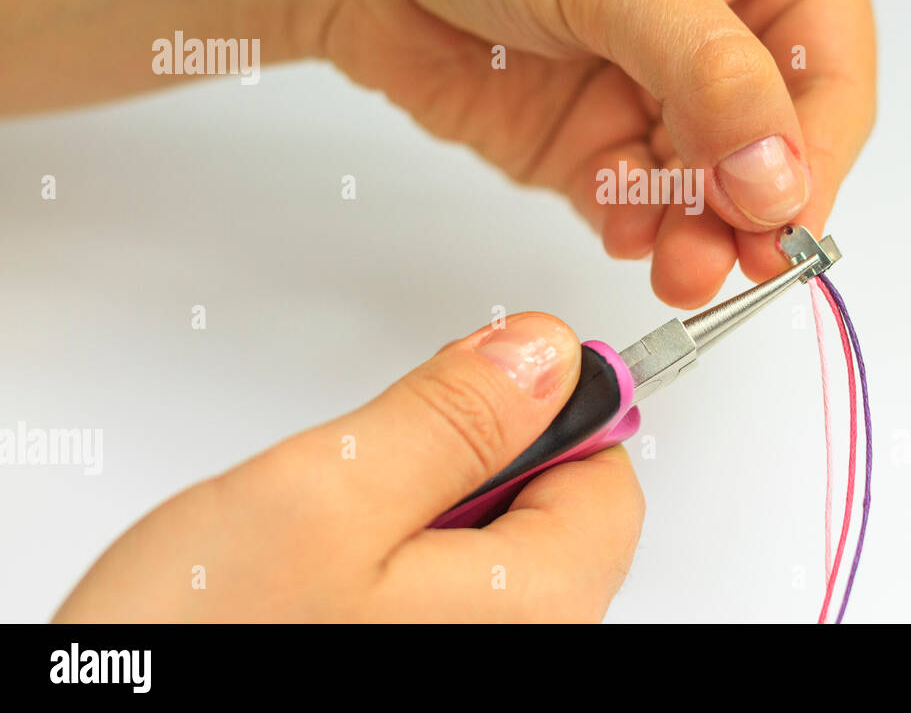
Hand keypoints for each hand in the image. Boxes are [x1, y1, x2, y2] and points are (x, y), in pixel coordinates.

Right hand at [54, 313, 642, 621]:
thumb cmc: (204, 646)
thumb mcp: (326, 496)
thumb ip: (452, 417)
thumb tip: (542, 353)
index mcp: (535, 609)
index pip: (609, 474)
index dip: (552, 406)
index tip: (484, 378)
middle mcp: (521, 646)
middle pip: (552, 511)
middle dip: (469, 461)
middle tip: (374, 467)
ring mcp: (467, 653)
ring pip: (484, 545)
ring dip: (419, 507)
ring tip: (329, 533)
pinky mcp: (412, 654)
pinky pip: (437, 586)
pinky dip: (390, 555)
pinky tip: (319, 573)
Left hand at [323, 0, 876, 306]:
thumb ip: (715, 80)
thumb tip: (780, 178)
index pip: (833, 82)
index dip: (813, 158)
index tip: (784, 218)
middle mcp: (729, 29)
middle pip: (776, 152)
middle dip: (753, 211)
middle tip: (733, 262)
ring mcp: (661, 90)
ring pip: (712, 194)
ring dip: (699, 236)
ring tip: (679, 266)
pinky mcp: (597, 141)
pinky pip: (643, 208)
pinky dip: (641, 230)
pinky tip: (626, 232)